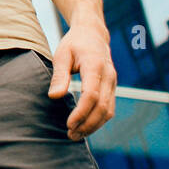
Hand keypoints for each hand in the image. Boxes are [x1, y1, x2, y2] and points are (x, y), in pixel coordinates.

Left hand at [49, 25, 115, 140]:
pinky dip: (99, 120)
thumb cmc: (74, 44)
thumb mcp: (61, 54)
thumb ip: (59, 75)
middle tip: (71, 134)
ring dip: (94, 126)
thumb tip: (54, 97)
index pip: (92, 95)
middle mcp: (109, 76)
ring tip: (76, 135)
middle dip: (87, 124)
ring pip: (109, 111)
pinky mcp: (112, 88)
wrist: (92, 34)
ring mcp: (113, 83)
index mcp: (95, 65)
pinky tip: (86, 126)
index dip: (81, 112)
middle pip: (102, 107)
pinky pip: (109, 108)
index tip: (69, 124)